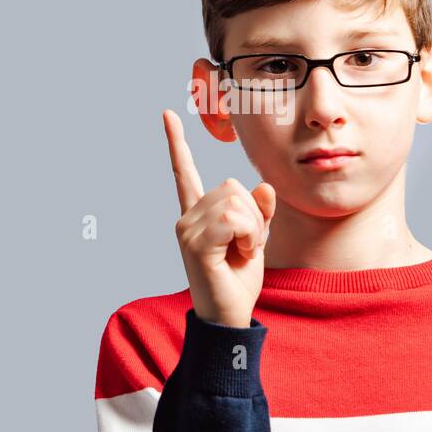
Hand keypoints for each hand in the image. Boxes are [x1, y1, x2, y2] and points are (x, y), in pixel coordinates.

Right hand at [163, 108, 276, 327]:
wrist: (229, 317)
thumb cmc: (239, 280)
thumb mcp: (256, 239)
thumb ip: (260, 212)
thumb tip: (264, 186)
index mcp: (197, 214)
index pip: (184, 172)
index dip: (176, 143)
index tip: (167, 114)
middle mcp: (187, 218)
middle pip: (232, 186)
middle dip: (252, 214)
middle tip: (246, 245)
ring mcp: (188, 230)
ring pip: (235, 202)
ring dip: (251, 228)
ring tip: (240, 252)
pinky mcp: (196, 245)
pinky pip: (233, 221)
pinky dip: (246, 236)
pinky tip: (238, 254)